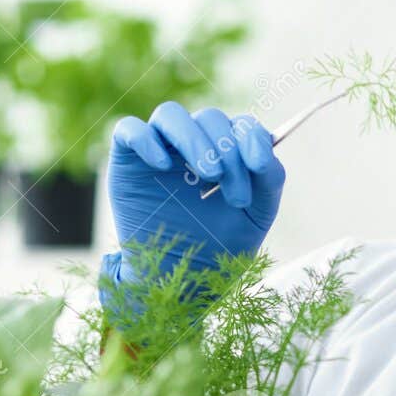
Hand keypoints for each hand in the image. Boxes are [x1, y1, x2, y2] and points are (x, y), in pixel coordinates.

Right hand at [100, 100, 284, 284]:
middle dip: (228, 152)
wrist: (177, 282)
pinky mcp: (126, 160)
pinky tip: (162, 166)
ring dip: (194, 139)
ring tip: (209, 175)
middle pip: (210, 118)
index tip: (259, 166)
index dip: (252, 137)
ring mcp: (158, 150)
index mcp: (225, 153)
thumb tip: (266, 153)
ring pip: (170, 114)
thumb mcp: (254, 219)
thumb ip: (269, 182)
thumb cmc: (216, 248)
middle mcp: (192, 145)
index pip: (241, 125)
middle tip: (235, 196)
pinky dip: (146, 140)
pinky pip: (128, 129)